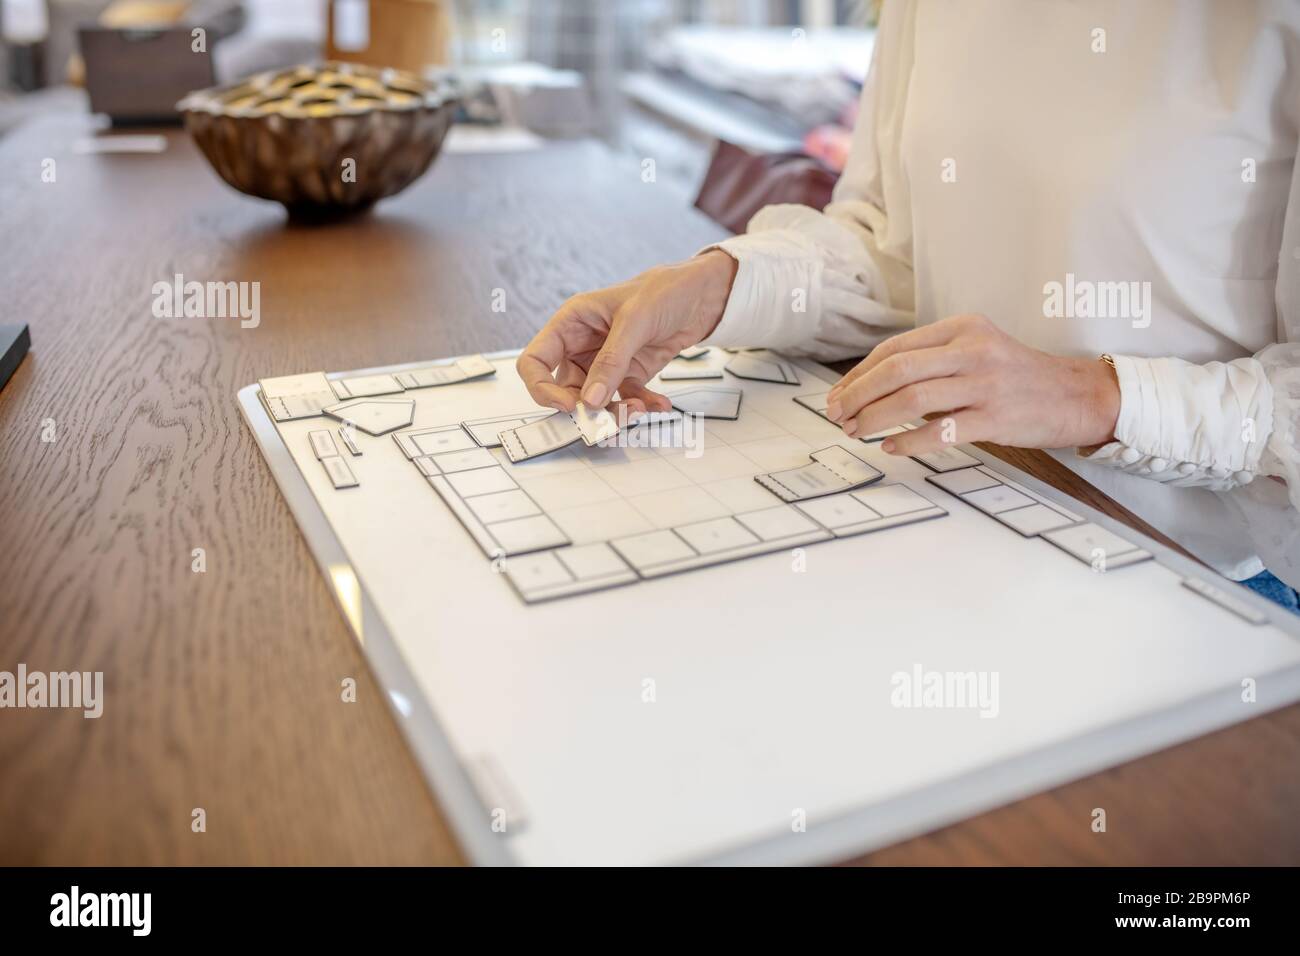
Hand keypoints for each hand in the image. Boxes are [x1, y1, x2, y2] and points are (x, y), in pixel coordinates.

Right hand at [516, 251, 736, 415]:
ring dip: (616, 411)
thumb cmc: (664, 289)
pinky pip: (626, 399)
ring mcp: (606, 363)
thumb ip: (611, 361)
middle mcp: (583, 345)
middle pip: (565, 389)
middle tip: (604, 420)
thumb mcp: (634, 320)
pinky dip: (641, 405)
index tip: (567, 406)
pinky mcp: (630, 374)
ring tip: (639, 409)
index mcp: (571, 323)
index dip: (542, 388)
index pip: (535, 361)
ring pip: (596, 400)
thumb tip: (591, 398)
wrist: (702, 293)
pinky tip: (658, 403)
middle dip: (585, 408)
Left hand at [825, 313, 1119, 454]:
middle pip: (897, 370)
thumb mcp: (977, 350)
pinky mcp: (997, 418)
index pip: (895, 348)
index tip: (838, 394)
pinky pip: (941, 431)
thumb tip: (874, 389)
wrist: (1077, 395)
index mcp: (962, 328)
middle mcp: (973, 350)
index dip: (859, 374)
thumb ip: (933, 361)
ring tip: (855, 432)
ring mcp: (985, 384)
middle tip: (836, 415)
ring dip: (875, 418)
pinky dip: (909, 441)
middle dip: (857, 395)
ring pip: (913, 399)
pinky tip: (890, 447)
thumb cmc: (1018, 377)